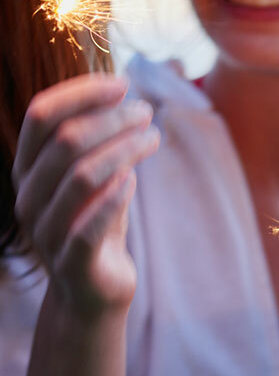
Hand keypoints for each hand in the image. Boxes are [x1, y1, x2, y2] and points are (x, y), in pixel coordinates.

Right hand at [12, 74, 159, 315]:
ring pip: (81, 176)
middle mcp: (29, 197)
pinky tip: (134, 179)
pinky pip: (89, 224)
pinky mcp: (71, 262)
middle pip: (65, 141)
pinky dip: (115, 196)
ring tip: (153, 137)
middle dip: (111, 119)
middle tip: (146, 112)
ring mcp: (46, 231)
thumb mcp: (97, 179)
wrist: (92, 292)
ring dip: (123, 149)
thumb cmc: (96, 225)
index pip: (41, 115)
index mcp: (28, 170)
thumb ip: (102, 144)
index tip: (123, 83)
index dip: (81, 92)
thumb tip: (127, 98)